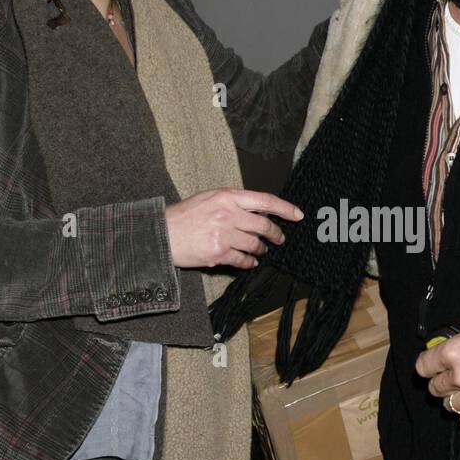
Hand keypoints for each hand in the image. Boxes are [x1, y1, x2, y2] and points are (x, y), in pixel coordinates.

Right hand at [165, 188, 302, 269]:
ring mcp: (224, 234)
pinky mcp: (218, 253)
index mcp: (227, 196)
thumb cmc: (184, 216)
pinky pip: (243, 260)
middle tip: (279, 239)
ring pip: (255, 244)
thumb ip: (233, 203)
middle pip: (264, 225)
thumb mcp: (209, 199)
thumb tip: (259, 210)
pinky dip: (249, 262)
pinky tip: (249, 262)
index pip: (264, 200)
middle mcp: (228, 213)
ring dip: (261, 249)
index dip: (285, 208)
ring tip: (260, 250)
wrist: (161, 234)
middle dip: (276, 234)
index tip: (298, 215)